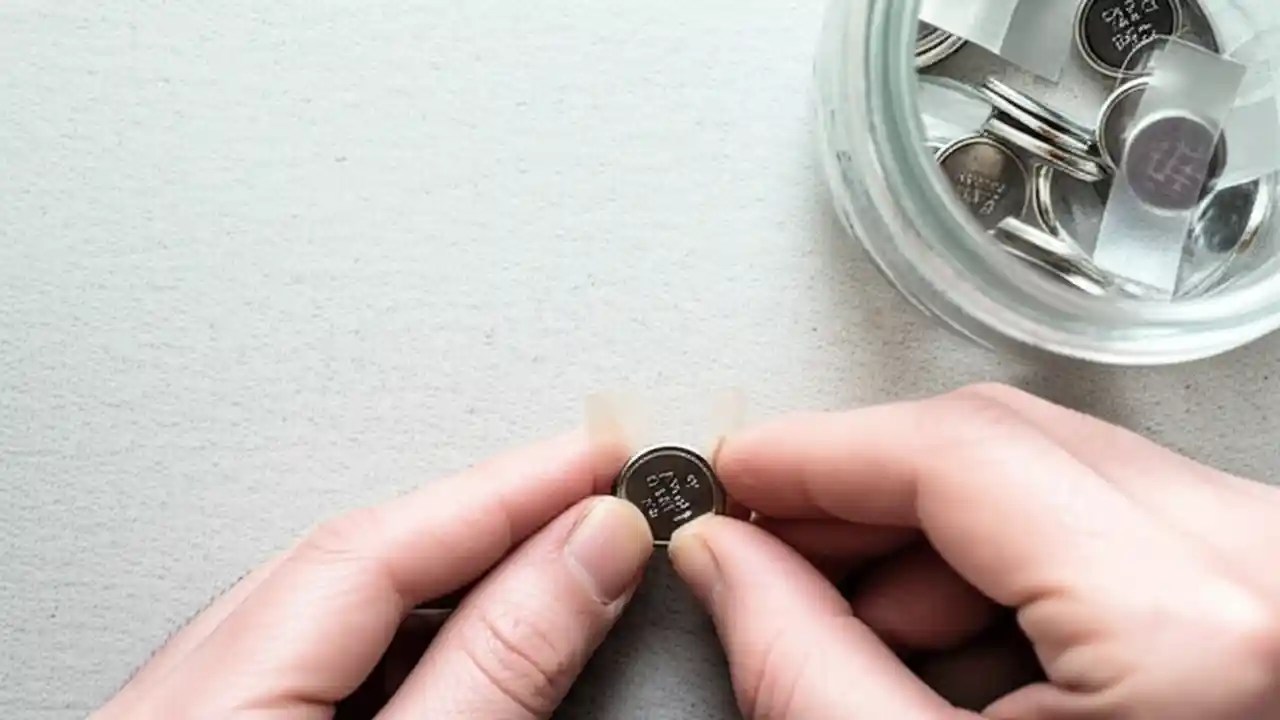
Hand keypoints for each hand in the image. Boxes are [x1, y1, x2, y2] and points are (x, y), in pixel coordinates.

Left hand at [95, 434, 652, 718]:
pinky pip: (318, 654)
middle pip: (353, 561)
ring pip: (335, 605)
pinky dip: (408, 630)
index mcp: (210, 703)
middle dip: (486, 516)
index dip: (508, 489)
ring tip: (552, 551)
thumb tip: (590, 549)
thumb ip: (495, 668)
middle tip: (594, 495)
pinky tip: (462, 636)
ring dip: (451, 570)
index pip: (379, 545)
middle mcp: (177, 701)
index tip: (604, 462)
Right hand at [670, 384, 1279, 718]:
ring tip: (844, 592)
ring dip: (929, 522)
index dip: (819, 454)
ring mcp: (1279, 575)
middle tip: (766, 526)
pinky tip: (939, 615)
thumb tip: (729, 559)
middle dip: (863, 485)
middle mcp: (1268, 575)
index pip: (962, 454)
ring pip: (1062, 467)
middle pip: (1010, 442)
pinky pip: (1116, 515)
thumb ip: (803, 661)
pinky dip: (1004, 553)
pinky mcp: (1267, 593)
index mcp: (1198, 632)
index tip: (740, 471)